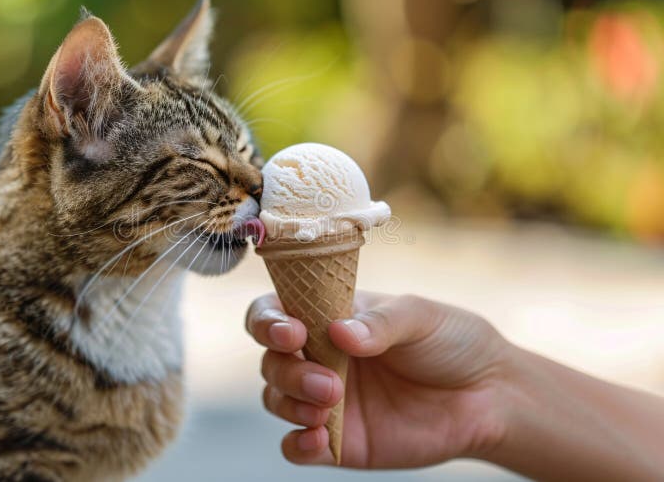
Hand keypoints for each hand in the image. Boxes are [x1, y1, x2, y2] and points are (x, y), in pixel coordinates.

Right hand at [245, 291, 510, 467]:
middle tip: (329, 382)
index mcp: (330, 317)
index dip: (268, 321)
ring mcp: (328, 400)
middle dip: (288, 371)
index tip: (291, 332)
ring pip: (276, 400)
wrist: (491, 395)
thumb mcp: (420, 316)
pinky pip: (297, 447)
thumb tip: (338, 332)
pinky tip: (318, 439)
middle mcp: (321, 357)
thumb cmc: (453, 342)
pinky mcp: (341, 441)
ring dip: (290, 403)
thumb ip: (379, 323)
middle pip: (271, 361)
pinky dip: (296, 444)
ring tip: (329, 406)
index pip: (274, 311)